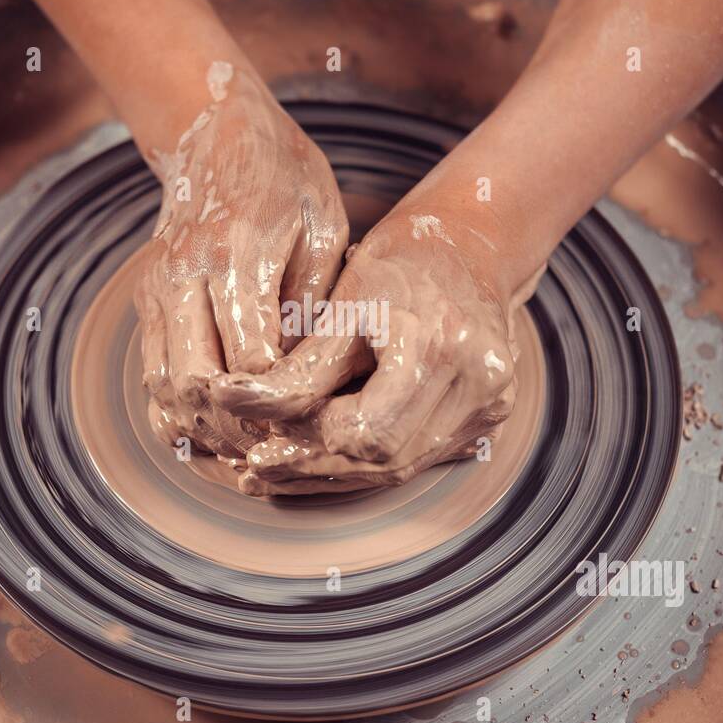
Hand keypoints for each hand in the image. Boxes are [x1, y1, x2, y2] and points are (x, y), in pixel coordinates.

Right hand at [136, 64, 348, 456]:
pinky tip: (215, 427)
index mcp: (237, 253)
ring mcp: (157, 288)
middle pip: (198, 384)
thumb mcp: (323, 221)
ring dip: (205, 427)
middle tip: (281, 441)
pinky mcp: (147, 300)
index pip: (253, 360)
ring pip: (165, 388)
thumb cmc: (285, 175)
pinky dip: (178, 412)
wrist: (215, 129)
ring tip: (250, 444)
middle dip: (241, 425)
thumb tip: (308, 372)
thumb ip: (315, 295)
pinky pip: (151, 375)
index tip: (314, 418)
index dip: (283, 402)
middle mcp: (184, 274)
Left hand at [210, 207, 535, 492]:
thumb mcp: (341, 309)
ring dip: (335, 473)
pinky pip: (417, 458)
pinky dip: (365, 464)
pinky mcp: (489, 420)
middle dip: (316, 464)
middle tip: (257, 464)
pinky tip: (319, 461)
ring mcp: (493, 407)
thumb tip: (230, 403)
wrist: (466, 250)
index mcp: (441, 347)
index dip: (306, 440)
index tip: (259, 435)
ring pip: (400, 469)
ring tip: (278, 467)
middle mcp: (480, 385)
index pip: (364, 430)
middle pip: (386, 461)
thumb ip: (295, 371)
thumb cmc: (397, 267)